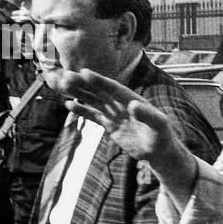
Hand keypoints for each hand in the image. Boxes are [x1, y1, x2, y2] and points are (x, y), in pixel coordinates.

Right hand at [46, 69, 181, 169]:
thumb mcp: (158, 125)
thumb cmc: (162, 136)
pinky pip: (93, 115)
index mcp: (131, 99)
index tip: (85, 72)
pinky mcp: (110, 125)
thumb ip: (147, 114)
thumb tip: (134, 105)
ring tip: (60, 85)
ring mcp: (114, 113)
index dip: (99, 81)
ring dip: (77, 93)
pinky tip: (68, 104)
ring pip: (92, 100)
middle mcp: (121, 103)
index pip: (113, 88)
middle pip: (98, 91)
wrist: (159, 151)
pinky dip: (81, 110)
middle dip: (82, 84)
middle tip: (64, 76)